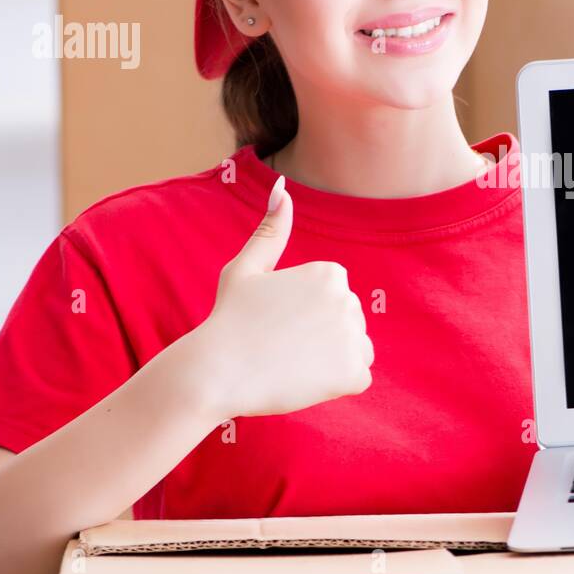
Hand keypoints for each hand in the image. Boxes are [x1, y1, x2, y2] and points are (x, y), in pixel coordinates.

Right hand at [188, 174, 373, 421]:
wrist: (216, 373)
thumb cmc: (228, 319)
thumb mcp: (246, 269)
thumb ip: (271, 231)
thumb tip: (282, 188)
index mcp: (330, 274)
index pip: (335, 298)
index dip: (306, 314)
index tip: (279, 321)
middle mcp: (348, 300)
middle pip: (347, 323)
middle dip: (321, 336)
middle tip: (281, 345)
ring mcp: (353, 337)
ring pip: (355, 350)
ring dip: (331, 361)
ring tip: (292, 362)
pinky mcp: (354, 373)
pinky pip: (357, 378)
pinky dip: (335, 384)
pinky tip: (305, 380)